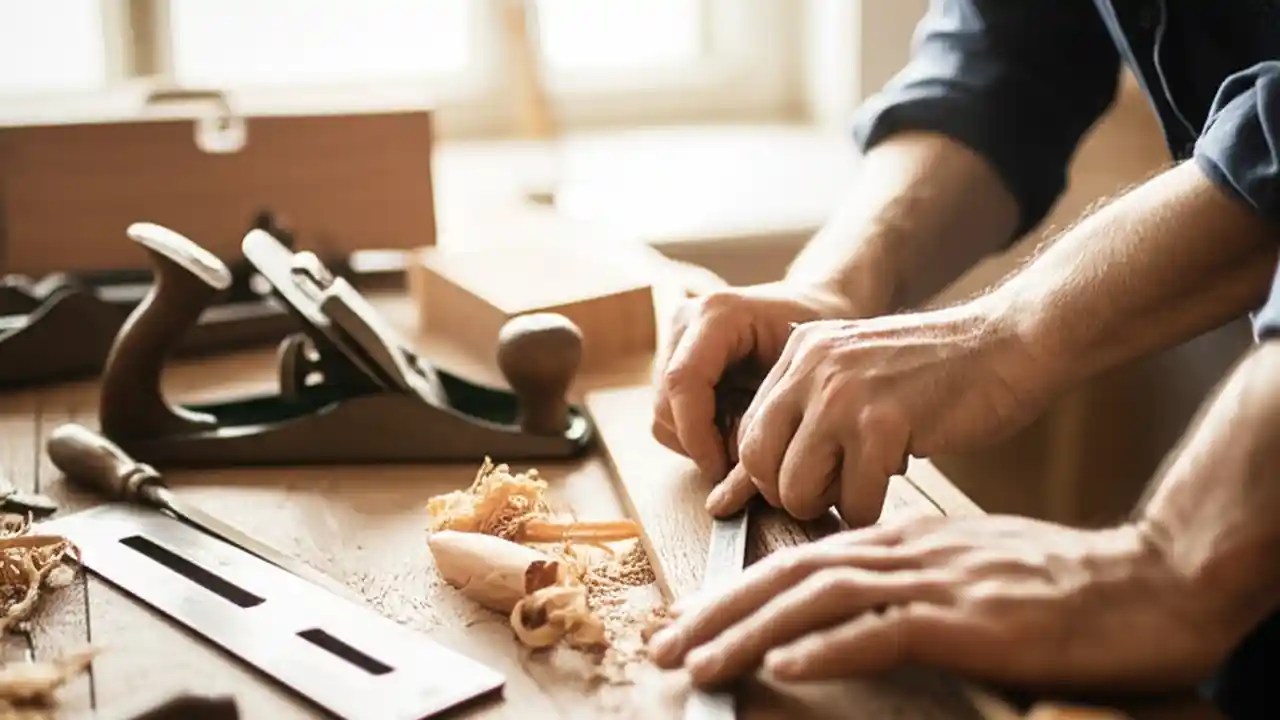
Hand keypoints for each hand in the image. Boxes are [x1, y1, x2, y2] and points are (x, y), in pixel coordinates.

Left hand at [647, 515, 1241, 691]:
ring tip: (699, 663)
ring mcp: (931, 580)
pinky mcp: (965, 616)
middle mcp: (902, 551)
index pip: (795, 560)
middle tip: (664, 648)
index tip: (688, 624)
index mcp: (896, 540)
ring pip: (816, 600)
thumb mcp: (959, 570)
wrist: (1140, 581)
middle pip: (787, 574)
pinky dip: (827, 648)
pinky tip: (785, 664)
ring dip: (748, 633)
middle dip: (716, 612)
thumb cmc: (1051, 585)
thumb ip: (901, 582)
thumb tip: (846, 609)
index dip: (733, 591)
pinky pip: (881, 632)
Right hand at [652, 281, 860, 482]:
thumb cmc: (820, 340)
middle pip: (665, 405)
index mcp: (718, 314)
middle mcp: (686, 321)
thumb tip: (733, 477)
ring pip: (662, 416)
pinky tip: (733, 424)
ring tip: (745, 436)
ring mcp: (674, 340)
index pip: (684, 382)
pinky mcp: (671, 360)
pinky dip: (697, 433)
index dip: (697, 435)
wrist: (817, 307)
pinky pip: (669, 416)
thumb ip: (766, 420)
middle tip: (744, 461)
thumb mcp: (804, 377)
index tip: (722, 470)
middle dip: (700, 444)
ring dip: (698, 441)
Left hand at [710, 301, 1053, 524]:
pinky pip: (854, 501)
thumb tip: (750, 485)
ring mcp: (842, 393)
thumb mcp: (857, 374)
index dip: (775, 471)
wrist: (1011, 343)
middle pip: (759, 464)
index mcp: (798, 351)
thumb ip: (809, 412)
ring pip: (796, 489)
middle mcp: (810, 367)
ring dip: (835, 504)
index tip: (814, 480)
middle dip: (796, 494)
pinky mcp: (882, 422)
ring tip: (870, 480)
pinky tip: (901, 472)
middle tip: (841, 487)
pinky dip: (876, 508)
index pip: (748, 431)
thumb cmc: (939, 374)